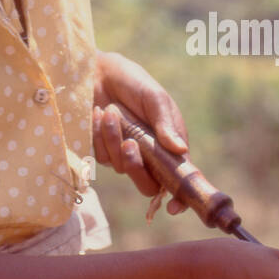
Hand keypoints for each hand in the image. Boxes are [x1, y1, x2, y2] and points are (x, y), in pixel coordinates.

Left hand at [92, 50, 188, 213]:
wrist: (98, 72)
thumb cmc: (134, 82)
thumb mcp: (155, 99)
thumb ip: (165, 124)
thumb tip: (181, 150)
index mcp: (169, 146)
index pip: (179, 179)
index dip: (179, 197)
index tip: (173, 206)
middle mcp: (149, 156)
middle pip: (147, 184)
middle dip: (137, 168)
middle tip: (129, 144)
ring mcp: (124, 155)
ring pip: (121, 167)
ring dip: (113, 140)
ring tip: (110, 112)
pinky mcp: (102, 151)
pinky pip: (100, 156)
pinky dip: (98, 135)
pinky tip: (97, 114)